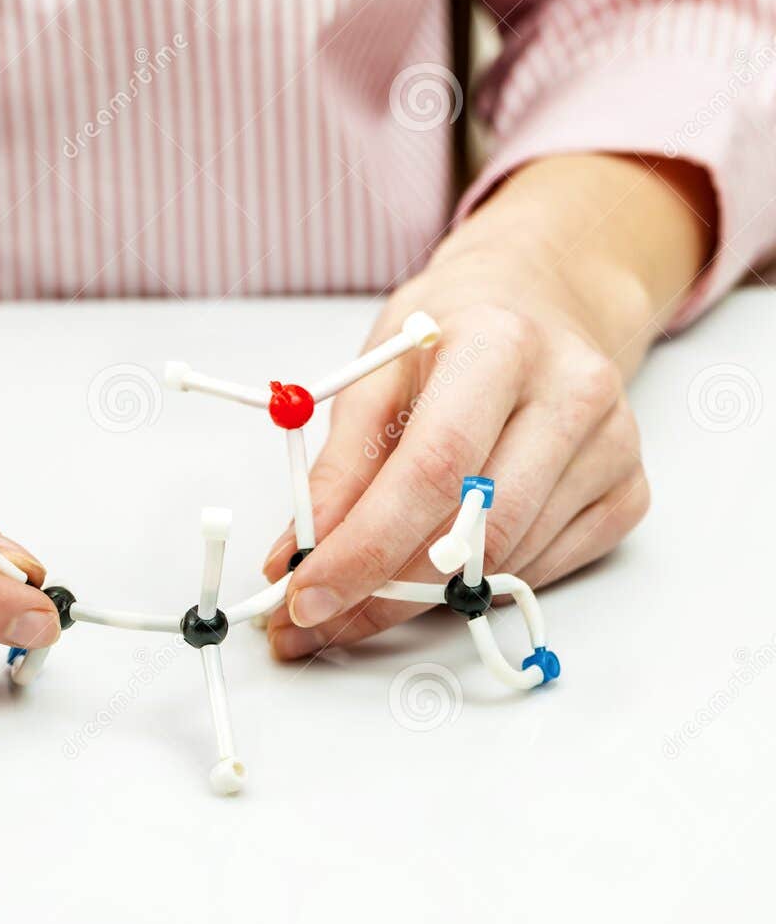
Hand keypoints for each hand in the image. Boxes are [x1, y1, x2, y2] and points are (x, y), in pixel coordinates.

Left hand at [261, 154, 711, 659]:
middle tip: (313, 622)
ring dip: (419, 600)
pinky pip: (541, 568)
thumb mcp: (375, 373)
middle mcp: (571, 392)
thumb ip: (337, 468)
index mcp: (499, 345)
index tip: (304, 596)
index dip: (363, 547)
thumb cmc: (450, 333)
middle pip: (475, 529)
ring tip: (355, 603)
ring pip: (505, 561)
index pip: (431, 470)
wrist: (542, 301)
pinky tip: (435, 570)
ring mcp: (613, 445)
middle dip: (381, 593)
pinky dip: (474, 584)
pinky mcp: (628, 490)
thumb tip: (295, 559)